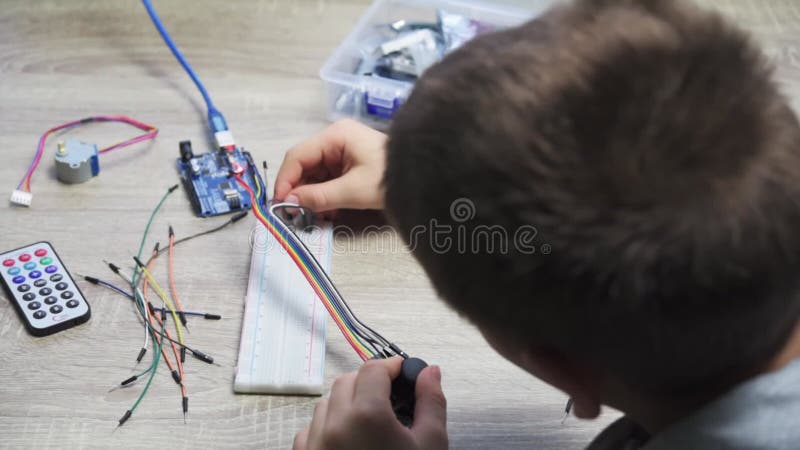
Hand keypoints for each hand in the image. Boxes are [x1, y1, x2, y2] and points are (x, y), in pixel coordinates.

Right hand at [274, 119, 387, 211]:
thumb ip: (320, 197)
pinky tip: (327, 213)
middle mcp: (335, 140)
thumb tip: (291, 203)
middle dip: (298, 190)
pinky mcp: (350, 165)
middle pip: (304, 165)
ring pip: (314, 175)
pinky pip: (327, 180)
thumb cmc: (390, 179)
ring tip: (312, 216)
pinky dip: (324, 196)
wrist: (423, 178)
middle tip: (293, 214)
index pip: (297, 156)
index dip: (285, 180)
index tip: (279, 203)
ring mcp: (343, 152)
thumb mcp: (354, 191)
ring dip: (311, 196)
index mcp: (335, 136)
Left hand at [293, 357, 447, 449]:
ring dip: (348, 405)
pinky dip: (329, 428)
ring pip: (327, 403)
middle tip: (392, 400)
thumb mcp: (431, 445)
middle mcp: (335, 425)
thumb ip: (431, 403)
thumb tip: (430, 372)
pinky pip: (311, 429)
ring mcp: (315, 443)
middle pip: (348, 381)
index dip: (392, 366)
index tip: (404, 373)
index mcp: (367, 416)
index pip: (375, 368)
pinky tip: (350, 442)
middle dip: (370, 383)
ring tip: (372, 426)